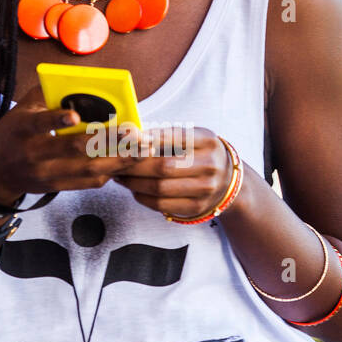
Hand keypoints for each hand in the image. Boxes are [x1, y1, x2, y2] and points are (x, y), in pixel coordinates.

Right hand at [0, 84, 136, 203]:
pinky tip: (126, 162)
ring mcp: (46, 174)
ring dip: (117, 160)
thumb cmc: (13, 134)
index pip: (39, 124)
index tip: (75, 115)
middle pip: (73, 149)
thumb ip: (47, 95)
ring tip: (140, 150)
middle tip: (133, 132)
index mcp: (23, 129)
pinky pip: (87, 182)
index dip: (57, 120)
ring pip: (87, 169)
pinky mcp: (57, 187)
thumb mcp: (21, 110)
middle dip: (107, 140)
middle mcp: (34, 154)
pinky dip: (109, 172)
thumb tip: (80, 82)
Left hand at [111, 125, 232, 219]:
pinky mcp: (196, 207)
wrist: (226, 180)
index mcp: (208, 141)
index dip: (147, 138)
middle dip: (133, 165)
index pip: (174, 137)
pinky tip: (133, 189)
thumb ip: (166, 135)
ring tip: (120, 175)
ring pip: (159, 188)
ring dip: (133, 182)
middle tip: (115, 162)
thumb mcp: (192, 138)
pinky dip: (142, 197)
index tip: (125, 138)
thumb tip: (129, 134)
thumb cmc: (199, 153)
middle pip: (163, 166)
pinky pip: (161, 204)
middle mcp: (210, 165)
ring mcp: (205, 188)